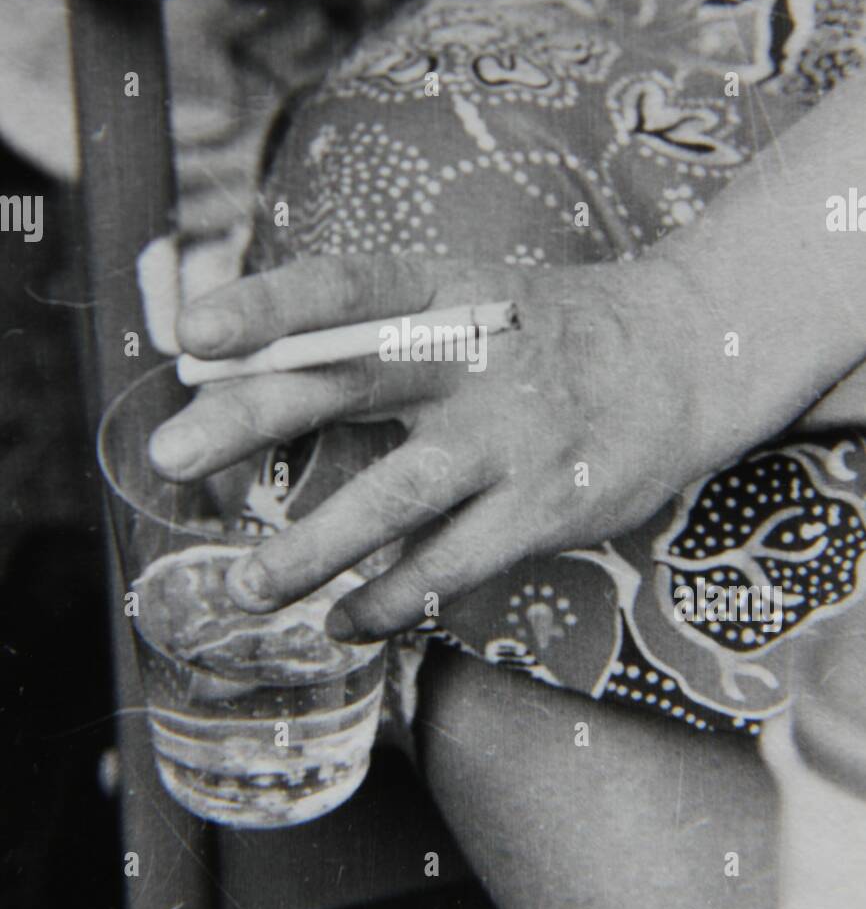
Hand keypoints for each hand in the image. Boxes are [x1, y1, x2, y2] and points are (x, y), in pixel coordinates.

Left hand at [149, 252, 703, 641]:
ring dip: (312, 546)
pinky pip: (453, 564)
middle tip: (168, 454)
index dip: (269, 305)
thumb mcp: (470, 300)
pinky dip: (391, 599)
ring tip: (247, 584)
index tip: (194, 332)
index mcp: (450, 292)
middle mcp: (478, 357)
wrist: (685, 357)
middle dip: (252, 418)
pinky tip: (345, 620)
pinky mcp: (548, 506)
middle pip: (350, 381)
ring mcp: (515, 436)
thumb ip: (376, 338)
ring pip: (395, 496)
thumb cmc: (548, 333)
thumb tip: (246, 376)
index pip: (347, 288)